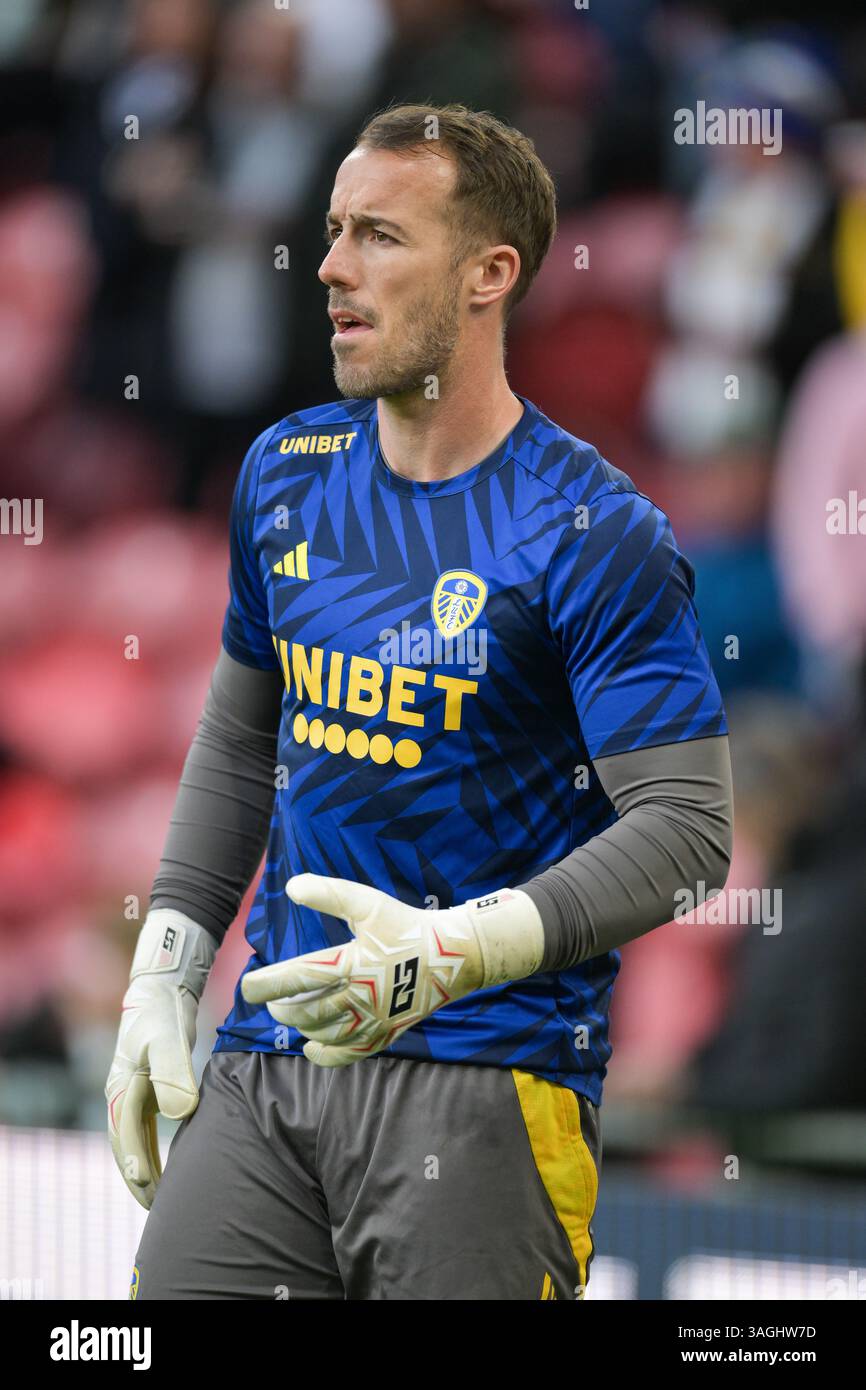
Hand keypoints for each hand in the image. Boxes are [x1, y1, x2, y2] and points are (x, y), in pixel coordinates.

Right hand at [105, 910, 214, 1208]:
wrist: (164, 988)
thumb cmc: (163, 1012)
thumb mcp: (168, 1039)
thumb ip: (174, 1073)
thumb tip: (180, 1114)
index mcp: (121, 1086)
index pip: (125, 1132)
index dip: (135, 1159)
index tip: (147, 1184)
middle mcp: (121, 1094)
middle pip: (124, 1144)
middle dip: (137, 1176)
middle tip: (156, 1207)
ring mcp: (133, 1094)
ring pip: (133, 1141)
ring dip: (144, 1168)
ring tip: (160, 1198)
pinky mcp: (149, 1090)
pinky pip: (144, 1131)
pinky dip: (152, 1152)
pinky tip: (167, 1168)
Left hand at [240, 874, 543, 1066]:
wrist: (453, 956)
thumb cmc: (407, 926)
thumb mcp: (369, 903)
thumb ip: (329, 893)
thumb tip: (291, 886)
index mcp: (354, 962)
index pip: (301, 977)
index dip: (269, 984)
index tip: (247, 987)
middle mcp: (361, 996)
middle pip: (308, 1012)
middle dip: (283, 1006)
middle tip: (272, 998)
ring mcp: (374, 1019)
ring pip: (325, 1034)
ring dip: (301, 1027)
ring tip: (291, 1016)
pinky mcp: (386, 1034)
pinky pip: (350, 1054)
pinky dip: (326, 1055)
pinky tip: (311, 1049)